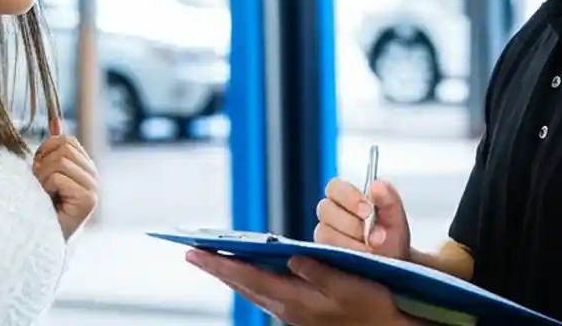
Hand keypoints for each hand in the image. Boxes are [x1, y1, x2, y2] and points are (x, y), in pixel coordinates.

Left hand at [31, 121, 98, 238]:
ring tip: (43, 193)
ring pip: (59, 161)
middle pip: (63, 148)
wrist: (41, 240)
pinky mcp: (88, 200)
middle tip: (39, 184)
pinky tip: (48, 202)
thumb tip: (55, 120)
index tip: (39, 170)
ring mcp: (94, 187)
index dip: (46, 150)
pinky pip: (58, 177)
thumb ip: (53, 148)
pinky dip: (46, 188)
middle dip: (42, 163)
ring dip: (42, 177)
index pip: (66, 140)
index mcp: (86, 166)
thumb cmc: (41, 206)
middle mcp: (94, 175)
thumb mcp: (46, 171)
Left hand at [186, 251, 417, 325]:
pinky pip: (262, 291)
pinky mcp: (296, 309)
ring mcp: (290, 310)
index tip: (196, 253)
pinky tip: (241, 268)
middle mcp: (287, 307)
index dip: (221, 266)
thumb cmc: (372, 306)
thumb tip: (295, 257)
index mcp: (297, 300)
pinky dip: (246, 277)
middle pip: (243, 284)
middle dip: (216, 268)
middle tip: (189, 251)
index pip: (250, 279)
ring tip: (207, 257)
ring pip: (250, 289)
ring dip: (228, 273)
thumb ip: (322, 272)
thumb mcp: (352, 287)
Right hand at [314, 178, 410, 260]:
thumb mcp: (395, 219)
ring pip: (325, 233)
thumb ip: (389, 200)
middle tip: (373, 237)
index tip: (368, 211)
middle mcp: (330, 215)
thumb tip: (377, 185)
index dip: (349, 198)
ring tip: (370, 252)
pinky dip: (345, 257)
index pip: (334, 187)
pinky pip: (325, 254)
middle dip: (352, 224)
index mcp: (345, 198)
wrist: (392, 267)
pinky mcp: (322, 256)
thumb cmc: (390, 239)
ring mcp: (324, 236)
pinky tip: (360, 260)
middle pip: (326, 209)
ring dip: (350, 244)